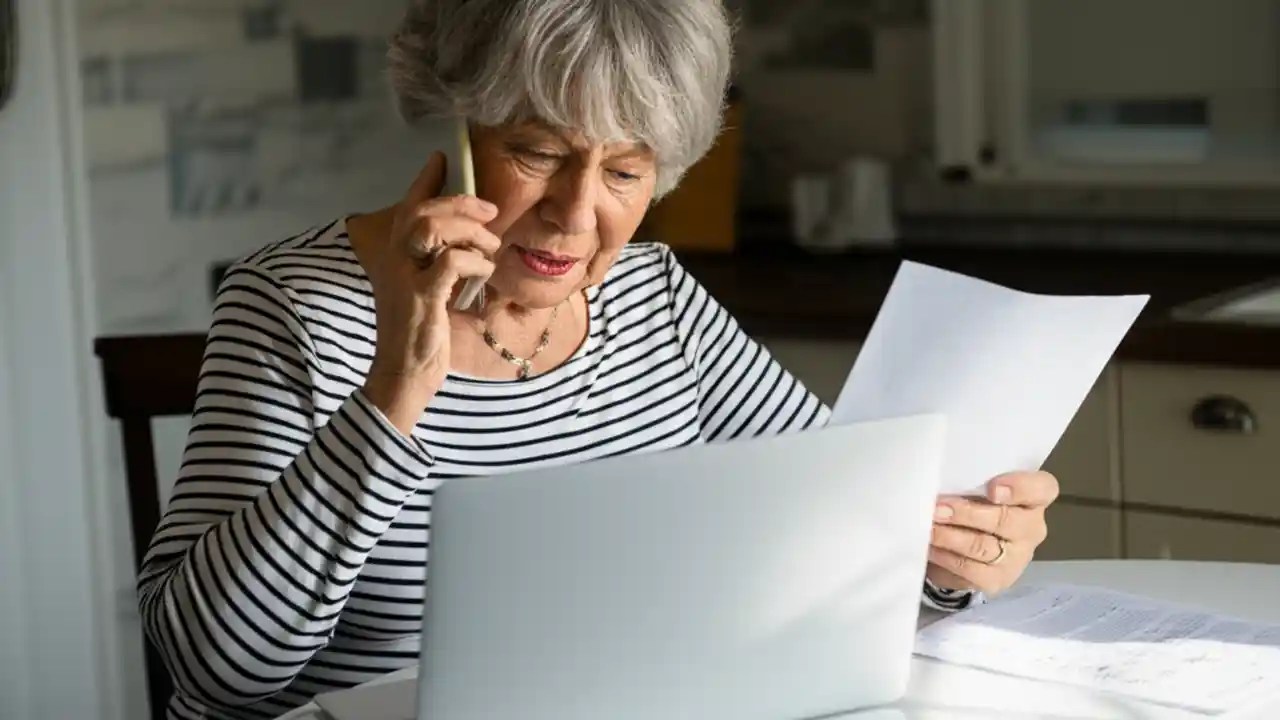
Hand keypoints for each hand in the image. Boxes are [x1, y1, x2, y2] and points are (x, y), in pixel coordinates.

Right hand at [362, 152, 500, 433]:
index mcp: (395, 255)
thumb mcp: (430, 293)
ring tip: (491, 245)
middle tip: (490, 210)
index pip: (408, 206)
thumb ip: (442, 267)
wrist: (402, 376)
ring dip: (470, 230)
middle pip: (422, 210)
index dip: (425, 179)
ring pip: (432, 227)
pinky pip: (451, 262)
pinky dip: (474, 262)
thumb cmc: (420, 336)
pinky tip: (483, 272)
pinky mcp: (421, 298)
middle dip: (459, 202)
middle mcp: (394, 260)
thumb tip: (473, 246)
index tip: (442, 157)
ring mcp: (404, 277)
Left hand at [926, 471, 1058, 595]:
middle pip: (1006, 520)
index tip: (992, 489)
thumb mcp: (978, 489)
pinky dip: (946, 558)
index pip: (1042, 488)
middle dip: (967, 513)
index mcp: (1033, 499)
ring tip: (929, 528)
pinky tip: (931, 548)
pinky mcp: (998, 579)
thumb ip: (972, 482)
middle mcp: (1032, 528)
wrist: (971, 549)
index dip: (1020, 487)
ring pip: (983, 546)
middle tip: (937, 508)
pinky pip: (970, 569)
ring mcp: (1017, 557)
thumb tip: (940, 482)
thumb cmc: (977, 506)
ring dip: (950, 537)